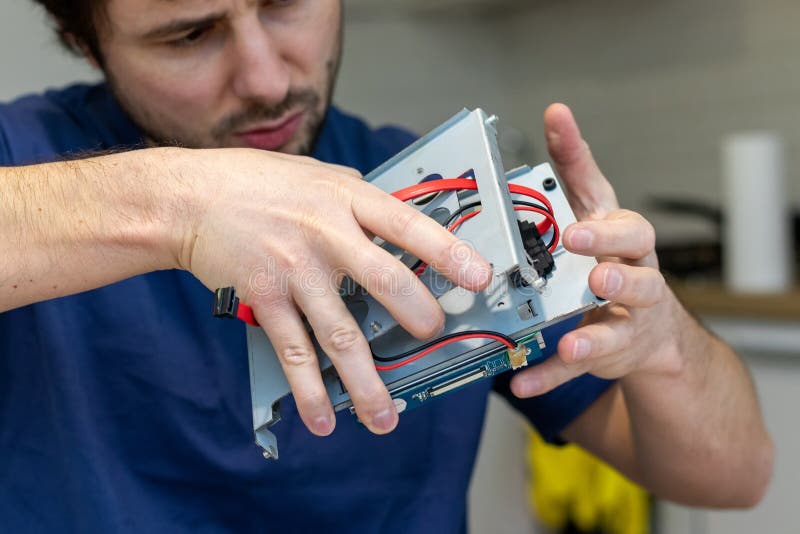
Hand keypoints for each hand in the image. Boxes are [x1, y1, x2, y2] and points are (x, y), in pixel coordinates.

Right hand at [167, 148, 491, 435]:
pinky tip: (323, 416)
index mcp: (346, 199)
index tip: (480, 277)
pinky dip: (310, 389)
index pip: (408, 225)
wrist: (190, 197)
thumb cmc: (257, 182)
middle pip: (385, 281)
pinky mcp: (265, 298)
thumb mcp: (319, 175)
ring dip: (366, 381)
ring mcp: (295, 269)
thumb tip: (400, 224)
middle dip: (419, 317)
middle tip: (435, 337)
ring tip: (385, 417)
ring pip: (340, 332)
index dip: (447, 252)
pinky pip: (294, 351)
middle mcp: (325, 234)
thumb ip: (359, 201)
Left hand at [511, 104, 680, 397]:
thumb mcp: (586, 231)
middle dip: (608, 238)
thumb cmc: (606, 271)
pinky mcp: (616, 347)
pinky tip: (521, 382)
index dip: (578, 152)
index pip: (600, 182)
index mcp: (614, 228)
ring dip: (609, 304)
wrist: (647, 336)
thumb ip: (561, 194)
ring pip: (634, 299)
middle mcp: (633, 262)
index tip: (554, 118)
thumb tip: (523, 149)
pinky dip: (554, 372)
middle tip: (579, 238)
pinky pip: (586, 361)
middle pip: (637, 241)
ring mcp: (632, 307)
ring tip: (582, 314)